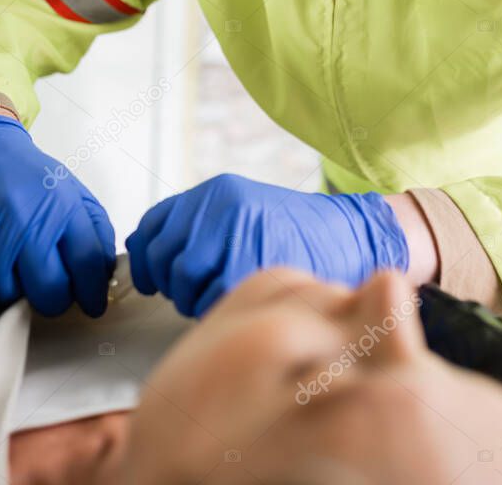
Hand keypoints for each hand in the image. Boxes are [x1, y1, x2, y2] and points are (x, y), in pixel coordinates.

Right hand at [0, 114, 115, 316]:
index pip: (87, 262)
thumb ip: (94, 230)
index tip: (93, 303)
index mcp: (62, 205)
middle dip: (55, 297)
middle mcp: (28, 219)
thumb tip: (103, 275)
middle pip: (50, 290)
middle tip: (53, 287)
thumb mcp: (72, 192)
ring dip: (17, 288)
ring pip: (11, 295)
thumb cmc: (28, 176)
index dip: (93, 292)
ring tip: (17, 261)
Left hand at [125, 173, 408, 316]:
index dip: (148, 258)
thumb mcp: (245, 211)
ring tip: (227, 294)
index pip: (151, 225)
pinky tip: (242, 302)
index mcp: (215, 190)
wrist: (354, 237)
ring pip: (181, 283)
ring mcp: (233, 233)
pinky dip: (218, 310)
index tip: (155, 277)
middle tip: (204, 288)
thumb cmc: (299, 234)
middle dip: (175, 284)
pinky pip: (208, 300)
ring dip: (195, 300)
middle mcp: (219, 205)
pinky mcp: (247, 266)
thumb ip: (199, 227)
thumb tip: (148, 262)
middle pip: (164, 257)